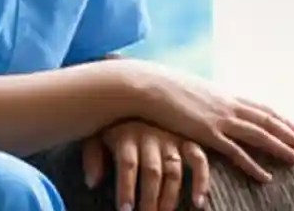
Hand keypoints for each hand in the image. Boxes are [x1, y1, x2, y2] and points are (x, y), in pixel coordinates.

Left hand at [83, 120, 208, 210]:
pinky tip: (198, 203)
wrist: (135, 92)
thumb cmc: (112, 122)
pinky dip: (201, 181)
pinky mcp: (188, 139)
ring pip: (173, 170)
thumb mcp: (95, 134)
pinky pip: (198, 160)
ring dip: (170, 197)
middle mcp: (151, 135)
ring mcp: (172, 137)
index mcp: (127, 134)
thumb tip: (92, 183)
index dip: (126, 189)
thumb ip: (92, 156)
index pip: (128, 164)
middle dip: (149, 200)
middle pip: (152, 171)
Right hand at [134, 65, 293, 183]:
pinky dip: (254, 165)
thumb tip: (208, 104)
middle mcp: (228, 105)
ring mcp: (220, 119)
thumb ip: (205, 100)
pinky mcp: (208, 133)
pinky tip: (265, 176)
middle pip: (268, 120)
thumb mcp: (191, 91)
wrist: (147, 85)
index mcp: (225, 95)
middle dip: (290, 133)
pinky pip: (236, 153)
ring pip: (260, 135)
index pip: (262, 108)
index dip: (281, 120)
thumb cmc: (163, 88)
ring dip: (281, 147)